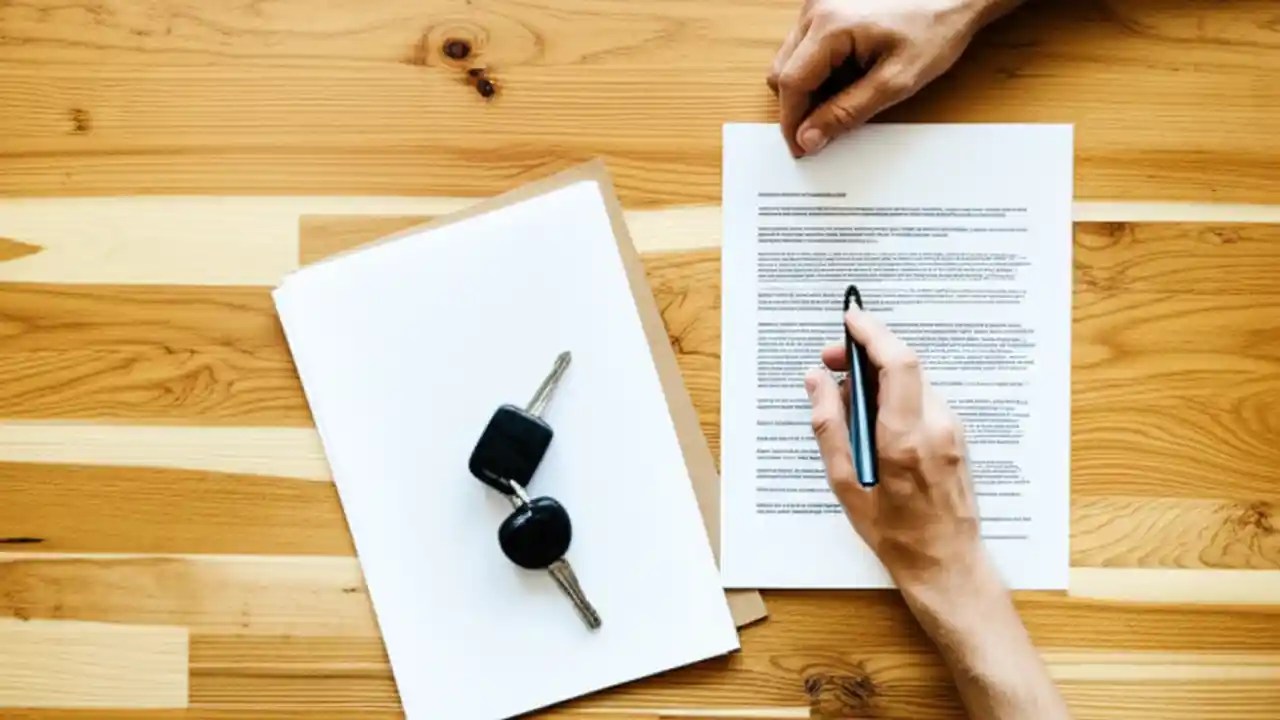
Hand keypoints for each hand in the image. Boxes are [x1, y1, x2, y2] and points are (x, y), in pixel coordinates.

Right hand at [768, 0, 1013, 156]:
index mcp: (829, 26)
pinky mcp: (825, 10)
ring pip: (790, 62)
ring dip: (810, 89)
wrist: (953, 0)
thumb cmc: (933, 31)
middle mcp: (816, 11)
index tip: (802, 149)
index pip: (790, 83)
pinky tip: (848, 76)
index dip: (792, 123)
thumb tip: (808, 139)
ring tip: (846, 96)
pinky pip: (805, 50)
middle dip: (800, 107)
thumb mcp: (894, 83)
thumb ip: (846, 113)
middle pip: (783, 73)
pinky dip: (819, 71)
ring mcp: (818, 7)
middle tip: (826, 131)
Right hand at [806, 307, 1069, 719]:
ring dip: (880, 375)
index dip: (872, 333)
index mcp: (905, 438)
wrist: (948, 564)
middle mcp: (936, 427)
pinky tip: (874, 415)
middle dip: (866, 353)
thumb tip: (817, 382)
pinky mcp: (957, 437)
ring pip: (913, 381)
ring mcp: (952, 431)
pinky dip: (896, 394)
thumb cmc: (895, 534)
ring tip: (847, 397)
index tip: (849, 320)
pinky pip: (923, 399)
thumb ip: (829, 427)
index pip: (897, 363)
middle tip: (832, 363)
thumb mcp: (847, 485)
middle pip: (904, 365)